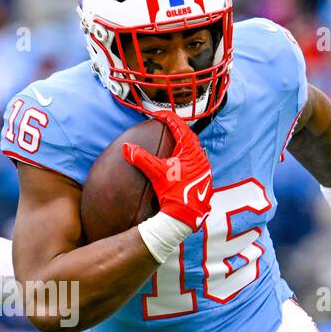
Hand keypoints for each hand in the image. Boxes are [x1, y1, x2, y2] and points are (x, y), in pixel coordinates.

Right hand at [123, 109, 212, 230]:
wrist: (185, 217)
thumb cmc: (173, 194)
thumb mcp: (156, 173)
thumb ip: (141, 158)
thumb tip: (126, 147)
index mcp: (191, 151)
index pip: (180, 127)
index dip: (168, 118)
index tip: (158, 115)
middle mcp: (201, 157)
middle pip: (189, 136)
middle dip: (177, 129)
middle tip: (165, 125)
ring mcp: (204, 168)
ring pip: (193, 149)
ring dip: (182, 143)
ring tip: (171, 141)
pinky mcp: (203, 178)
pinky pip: (195, 160)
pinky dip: (186, 156)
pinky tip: (178, 162)